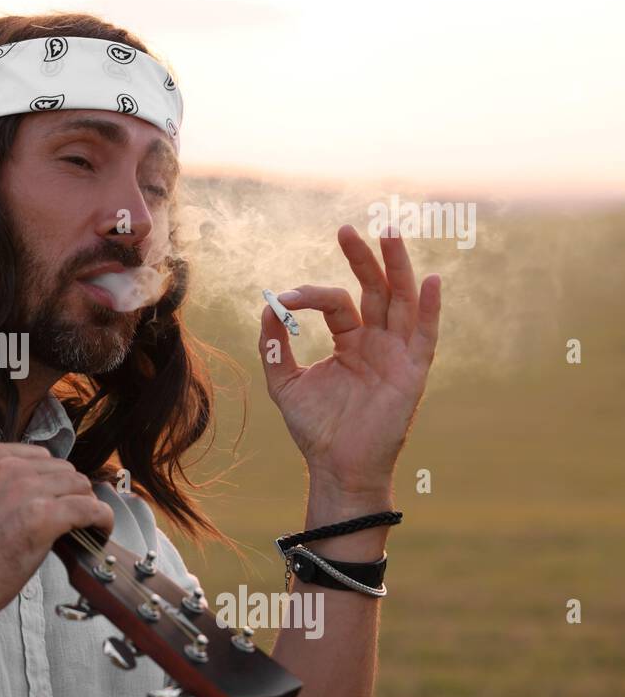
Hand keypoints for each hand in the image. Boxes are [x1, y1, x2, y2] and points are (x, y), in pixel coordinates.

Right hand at [0, 441, 113, 621]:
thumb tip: (28, 482)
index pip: (38, 456)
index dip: (51, 480)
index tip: (54, 497)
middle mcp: (7, 467)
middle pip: (62, 470)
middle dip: (69, 493)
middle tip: (69, 517)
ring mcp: (26, 490)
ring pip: (79, 486)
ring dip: (86, 505)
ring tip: (86, 525)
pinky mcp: (44, 517)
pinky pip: (89, 509)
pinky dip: (101, 519)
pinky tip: (100, 530)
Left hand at [258, 225, 441, 495]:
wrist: (337, 467)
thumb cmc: (315, 429)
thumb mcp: (284, 382)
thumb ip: (274, 346)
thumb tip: (267, 306)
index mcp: (349, 341)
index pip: (335, 303)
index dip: (309, 296)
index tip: (282, 299)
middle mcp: (376, 342)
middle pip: (375, 289)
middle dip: (363, 258)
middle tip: (347, 229)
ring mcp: (396, 354)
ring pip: (401, 301)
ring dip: (396, 267)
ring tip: (389, 233)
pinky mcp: (412, 373)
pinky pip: (425, 336)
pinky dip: (429, 309)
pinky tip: (429, 280)